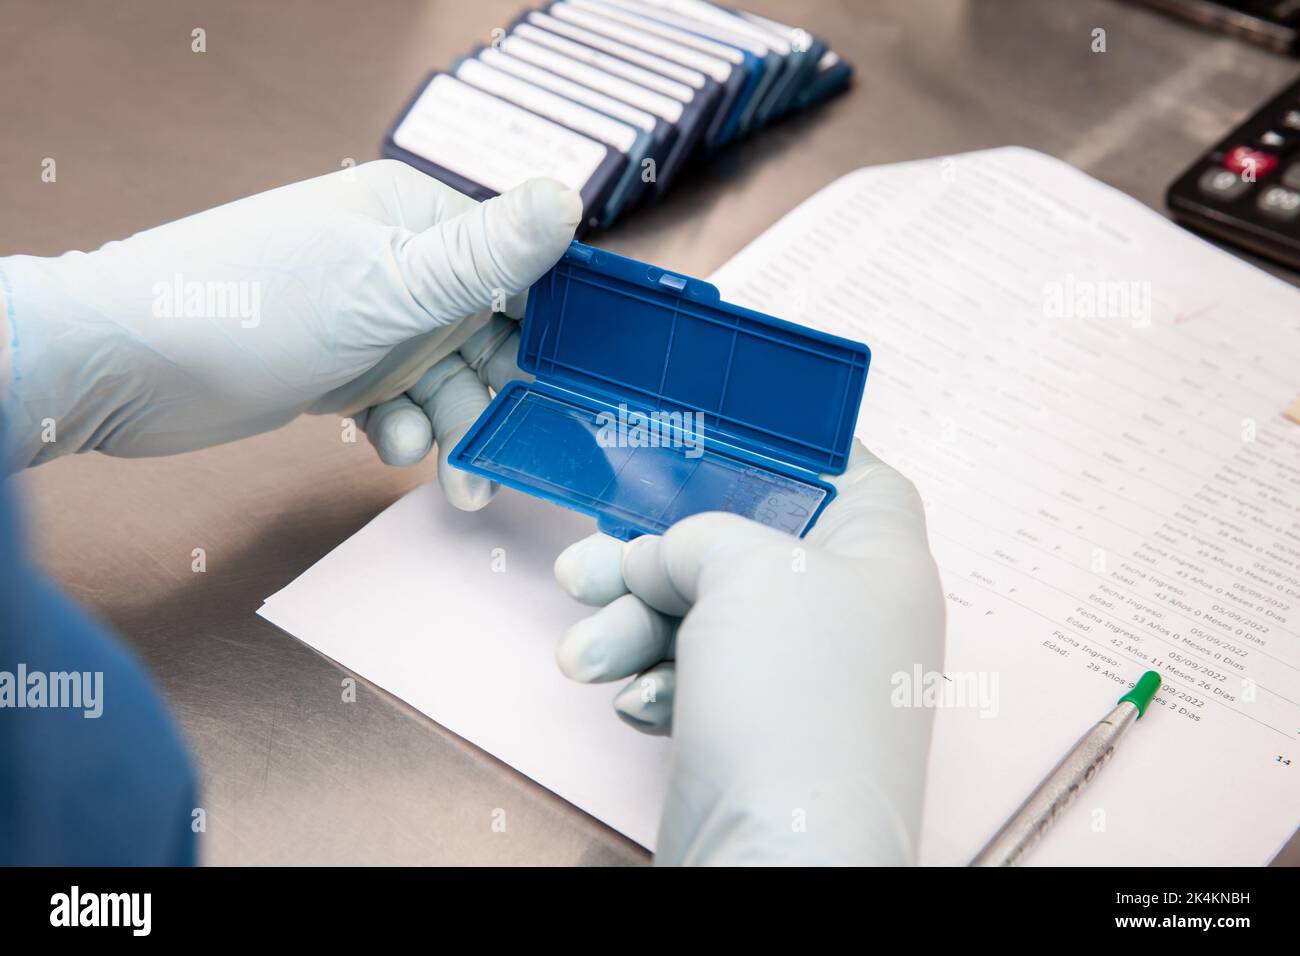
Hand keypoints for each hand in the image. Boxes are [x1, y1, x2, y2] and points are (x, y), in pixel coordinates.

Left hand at [0, 160, 579, 507]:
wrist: (124, 368)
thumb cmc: (253, 308)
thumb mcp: (385, 287)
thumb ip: (482, 256)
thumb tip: (568, 199)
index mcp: (418, 218)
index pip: (519, 263)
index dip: (555, 324)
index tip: (584, 384)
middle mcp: (400, 263)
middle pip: (491, 335)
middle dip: (504, 399)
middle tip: (519, 457)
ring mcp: (369, 317)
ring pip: (449, 380)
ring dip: (457, 430)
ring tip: (460, 485)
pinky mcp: (342, 366)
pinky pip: (402, 403)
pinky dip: (404, 431)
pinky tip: (389, 447)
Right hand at [553, 441, 945, 864]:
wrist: (779, 857)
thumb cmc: (794, 700)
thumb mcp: (746, 569)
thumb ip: (695, 534)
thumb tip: (656, 557)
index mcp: (881, 556)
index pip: (846, 472)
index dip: (784, 450)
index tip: (712, 441)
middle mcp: (848, 613)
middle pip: (743, 547)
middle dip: (654, 553)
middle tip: (588, 556)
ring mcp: (799, 676)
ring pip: (700, 615)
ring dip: (631, 621)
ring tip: (584, 646)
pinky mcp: (752, 729)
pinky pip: (690, 676)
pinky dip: (653, 679)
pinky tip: (635, 700)